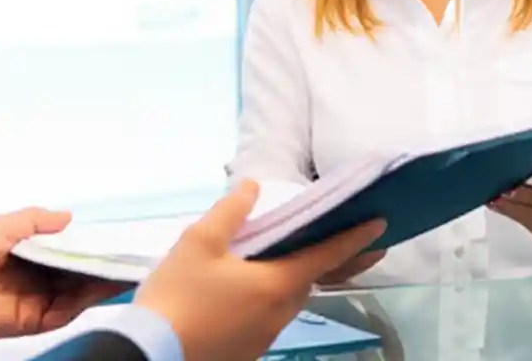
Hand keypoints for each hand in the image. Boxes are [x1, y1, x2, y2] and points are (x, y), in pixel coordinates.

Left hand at [0, 207, 129, 338]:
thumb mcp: (4, 226)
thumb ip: (36, 221)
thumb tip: (69, 217)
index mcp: (31, 256)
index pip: (68, 254)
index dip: (90, 249)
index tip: (114, 242)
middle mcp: (39, 279)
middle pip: (78, 275)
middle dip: (102, 268)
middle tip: (129, 258)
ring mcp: (39, 301)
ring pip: (78, 294)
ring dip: (100, 285)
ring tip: (124, 272)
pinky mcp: (35, 321)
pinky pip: (66, 312)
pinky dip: (84, 302)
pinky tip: (101, 289)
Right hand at [134, 179, 385, 360]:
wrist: (151, 352)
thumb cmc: (177, 295)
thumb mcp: (198, 242)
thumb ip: (231, 212)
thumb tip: (253, 187)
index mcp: (276, 283)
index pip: (326, 255)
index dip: (354, 238)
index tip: (380, 225)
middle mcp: (280, 312)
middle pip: (309, 280)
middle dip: (326, 259)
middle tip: (341, 239)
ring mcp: (265, 335)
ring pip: (288, 300)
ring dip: (293, 278)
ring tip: (284, 257)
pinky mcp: (248, 349)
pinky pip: (269, 316)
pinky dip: (270, 297)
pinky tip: (249, 288)